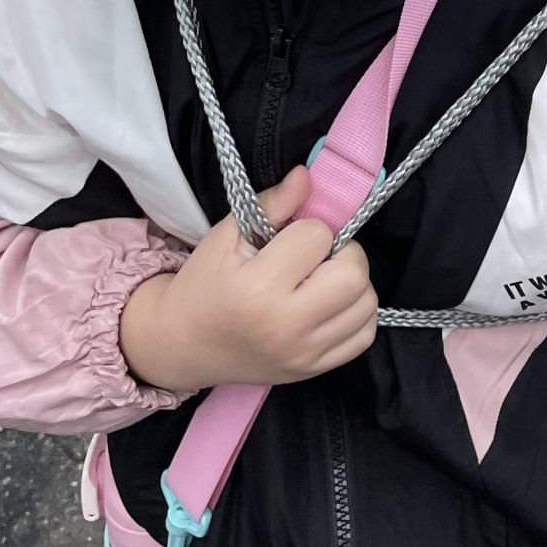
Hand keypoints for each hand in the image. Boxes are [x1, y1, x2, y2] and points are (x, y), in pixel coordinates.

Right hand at [120, 167, 378, 392]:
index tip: (289, 238)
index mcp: (258, 288)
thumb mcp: (226, 236)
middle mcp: (285, 326)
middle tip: (318, 257)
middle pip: (353, 275)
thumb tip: (308, 176)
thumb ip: (271, 204)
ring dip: (353, 283)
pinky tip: (331, 304)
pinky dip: (356, 314)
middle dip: (343, 253)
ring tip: (322, 280)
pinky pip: (363, 336)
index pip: (318, 237)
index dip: (308, 228)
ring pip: (366, 303)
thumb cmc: (204, 285)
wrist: (181, 345)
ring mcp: (302, 354)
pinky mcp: (312, 371)